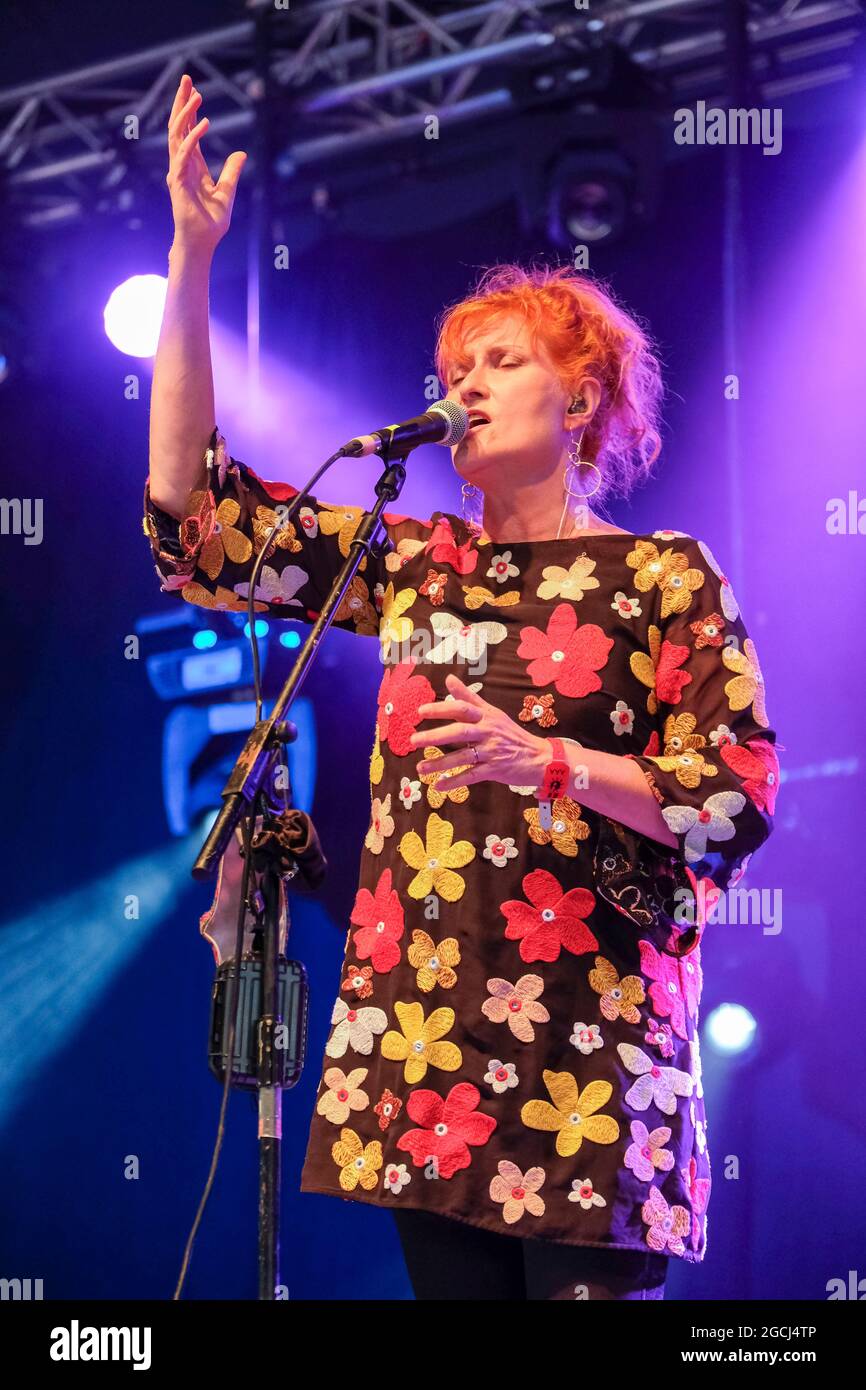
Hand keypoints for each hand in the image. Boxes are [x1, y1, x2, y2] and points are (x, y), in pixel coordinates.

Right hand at [166, 74, 246, 254]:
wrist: (201, 244)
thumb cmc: (210, 224)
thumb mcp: (227, 193)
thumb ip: (231, 172)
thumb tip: (241, 154)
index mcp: (193, 166)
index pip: (188, 131)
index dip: (190, 110)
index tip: (194, 90)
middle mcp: (182, 165)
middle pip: (179, 126)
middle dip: (182, 102)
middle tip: (186, 79)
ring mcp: (178, 172)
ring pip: (178, 135)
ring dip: (186, 113)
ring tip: (196, 94)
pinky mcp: (179, 182)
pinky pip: (185, 154)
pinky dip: (193, 138)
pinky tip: (204, 123)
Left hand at [410, 673, 550, 790]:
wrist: (539, 757)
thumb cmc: (511, 734)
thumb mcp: (492, 713)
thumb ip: (469, 697)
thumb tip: (448, 678)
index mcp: (486, 716)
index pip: (462, 708)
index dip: (441, 709)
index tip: (421, 711)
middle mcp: (488, 731)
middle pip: (460, 731)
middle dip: (436, 736)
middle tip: (414, 740)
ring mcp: (492, 751)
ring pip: (462, 757)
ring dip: (440, 763)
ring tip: (420, 768)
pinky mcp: (495, 769)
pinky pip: (472, 776)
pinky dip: (455, 780)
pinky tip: (439, 785)